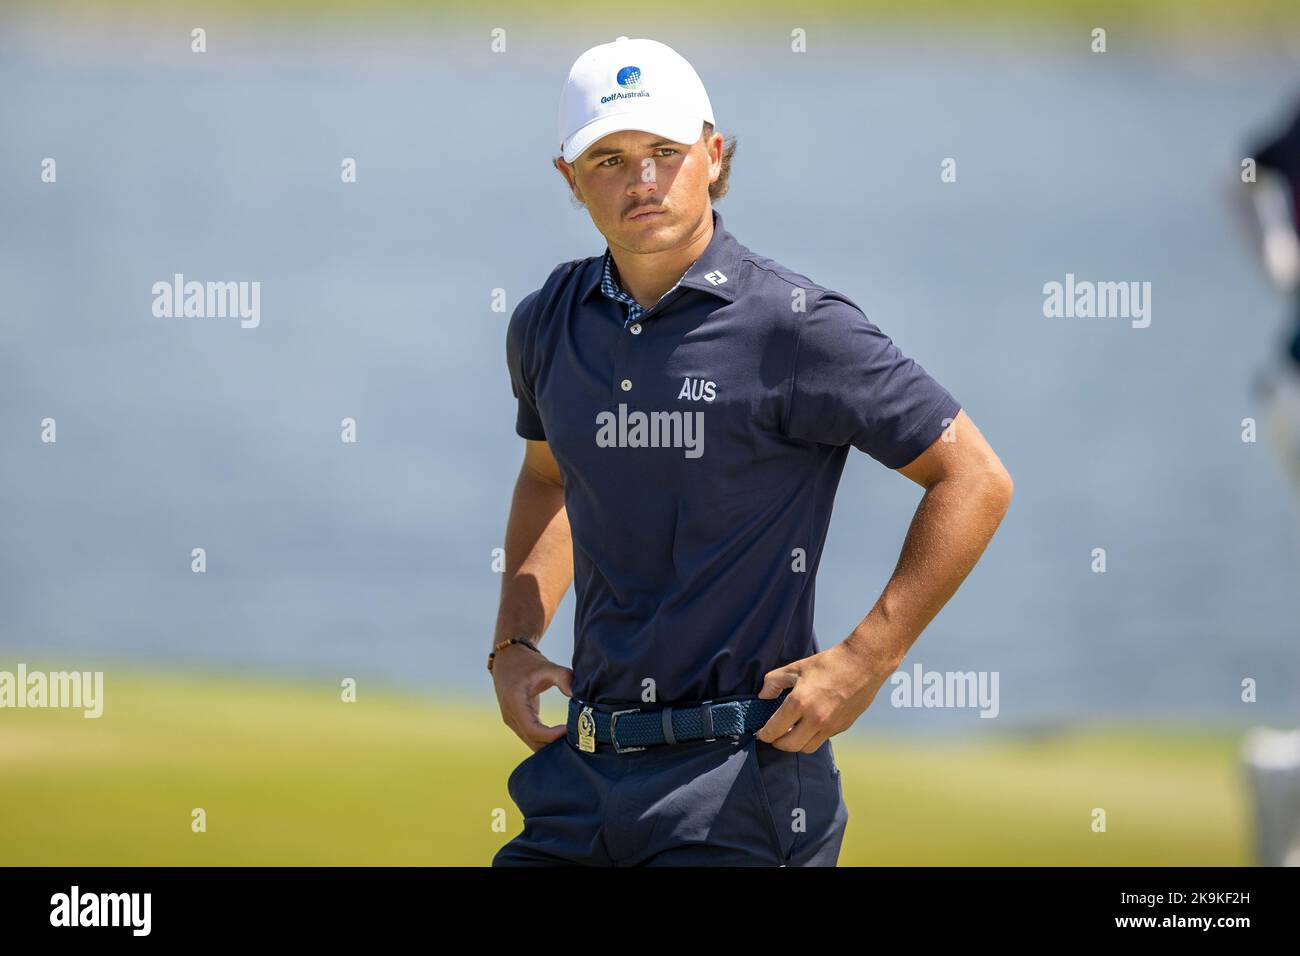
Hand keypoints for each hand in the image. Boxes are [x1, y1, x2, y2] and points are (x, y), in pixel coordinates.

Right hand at [491, 642, 573, 751]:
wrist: (507, 658)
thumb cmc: (527, 662)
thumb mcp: (547, 666)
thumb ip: (563, 677)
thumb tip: (577, 694)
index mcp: (515, 703)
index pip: (533, 730)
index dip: (553, 735)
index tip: (571, 730)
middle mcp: (510, 716)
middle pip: (533, 741)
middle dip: (554, 744)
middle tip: (577, 738)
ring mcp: (512, 721)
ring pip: (532, 743)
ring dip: (551, 744)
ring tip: (572, 737)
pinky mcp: (517, 721)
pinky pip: (532, 737)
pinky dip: (547, 740)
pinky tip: (563, 735)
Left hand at [754, 637, 897, 752]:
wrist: (863, 664)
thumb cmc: (828, 663)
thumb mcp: (795, 667)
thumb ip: (773, 682)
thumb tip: (762, 696)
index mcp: (799, 702)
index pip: (774, 729)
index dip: (764, 734)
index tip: (761, 733)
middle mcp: (814, 718)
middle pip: (789, 746)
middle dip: (777, 743)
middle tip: (773, 736)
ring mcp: (830, 725)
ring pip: (807, 748)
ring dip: (795, 743)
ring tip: (791, 732)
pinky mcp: (842, 727)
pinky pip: (822, 739)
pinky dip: (812, 737)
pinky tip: (809, 725)